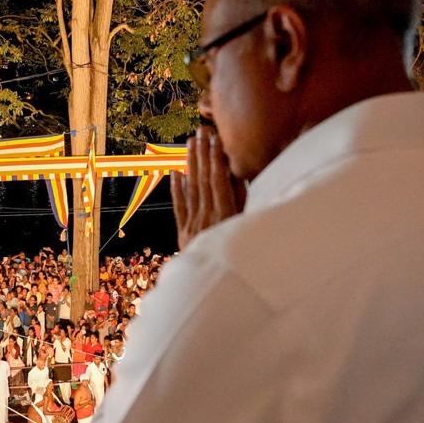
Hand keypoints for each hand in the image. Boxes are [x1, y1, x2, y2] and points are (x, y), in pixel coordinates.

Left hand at [171, 126, 245, 250]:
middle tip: (200, 132)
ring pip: (190, 190)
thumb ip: (242, 201)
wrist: (220, 290)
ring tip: (189, 143)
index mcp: (225, 215)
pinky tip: (175, 172)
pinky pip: (179, 208)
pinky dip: (177, 189)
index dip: (216, 157)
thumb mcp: (249, 227)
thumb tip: (237, 173)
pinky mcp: (184, 235)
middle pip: (202, 180)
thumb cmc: (244, 256)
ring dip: (190, 164)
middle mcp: (207, 218)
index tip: (215, 137)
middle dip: (202, 154)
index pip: (218, 179)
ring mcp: (193, 226)